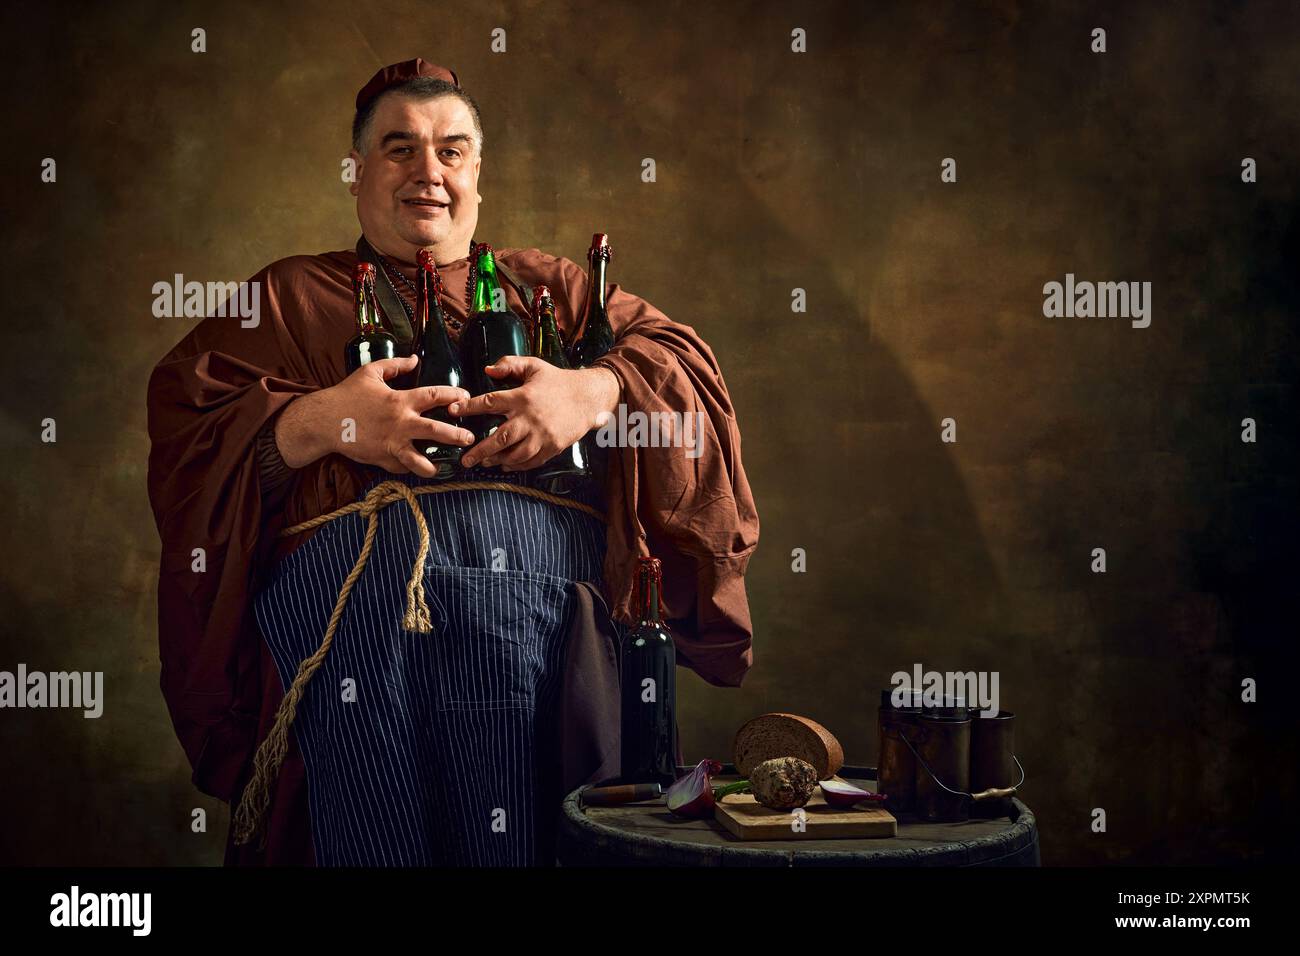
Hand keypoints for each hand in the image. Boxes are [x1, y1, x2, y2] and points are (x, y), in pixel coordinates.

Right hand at [275, 355, 473, 475]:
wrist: (323, 420)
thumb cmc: (347, 395)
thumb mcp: (370, 373)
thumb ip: (395, 365)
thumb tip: (415, 359)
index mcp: (400, 400)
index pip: (435, 396)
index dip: (454, 395)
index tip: (466, 397)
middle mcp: (400, 423)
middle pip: (437, 430)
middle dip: (457, 434)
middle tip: (470, 437)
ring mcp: (392, 443)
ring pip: (419, 459)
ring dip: (434, 464)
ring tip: (444, 466)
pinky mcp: (382, 458)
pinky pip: (400, 466)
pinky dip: (408, 468)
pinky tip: (416, 468)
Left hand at [452, 357, 619, 470]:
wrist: (588, 398)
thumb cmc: (557, 381)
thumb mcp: (534, 366)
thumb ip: (510, 364)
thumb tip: (488, 369)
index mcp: (523, 397)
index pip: (490, 402)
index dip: (469, 407)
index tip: (452, 411)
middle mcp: (531, 418)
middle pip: (500, 438)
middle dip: (480, 450)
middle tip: (464, 459)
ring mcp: (543, 435)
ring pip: (515, 454)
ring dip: (497, 460)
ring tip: (483, 462)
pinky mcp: (553, 447)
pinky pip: (531, 460)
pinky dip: (517, 465)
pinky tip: (505, 465)